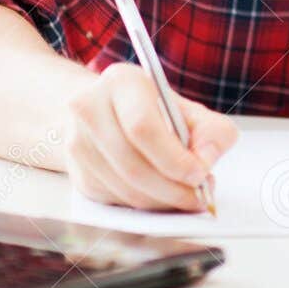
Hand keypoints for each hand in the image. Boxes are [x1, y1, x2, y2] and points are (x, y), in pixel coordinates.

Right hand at [62, 62, 237, 211]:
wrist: (110, 113)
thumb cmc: (157, 111)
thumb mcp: (191, 110)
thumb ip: (212, 132)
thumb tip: (206, 161)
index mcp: (121, 82)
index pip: (143, 127)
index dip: (173, 158)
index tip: (199, 174)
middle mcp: (90, 109)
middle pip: (131, 163)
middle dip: (171, 188)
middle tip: (198, 197)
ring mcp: (76, 142)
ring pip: (122, 187)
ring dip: (160, 201)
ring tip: (187, 197)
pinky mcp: (77, 172)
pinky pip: (113, 199)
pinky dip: (144, 205)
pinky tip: (164, 196)